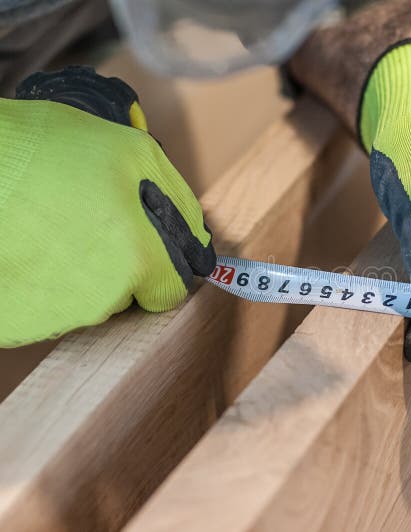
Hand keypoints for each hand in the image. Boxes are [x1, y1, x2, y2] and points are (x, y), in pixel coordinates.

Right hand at [0, 68, 214, 346]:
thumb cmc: (46, 150)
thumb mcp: (133, 153)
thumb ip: (177, 201)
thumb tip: (198, 238)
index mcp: (139, 260)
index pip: (171, 288)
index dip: (162, 263)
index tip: (145, 244)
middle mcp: (102, 298)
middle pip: (127, 294)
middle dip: (118, 263)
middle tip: (86, 223)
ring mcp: (55, 315)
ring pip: (86, 301)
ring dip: (77, 272)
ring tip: (50, 228)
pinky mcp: (16, 322)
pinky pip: (44, 308)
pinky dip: (40, 283)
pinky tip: (27, 247)